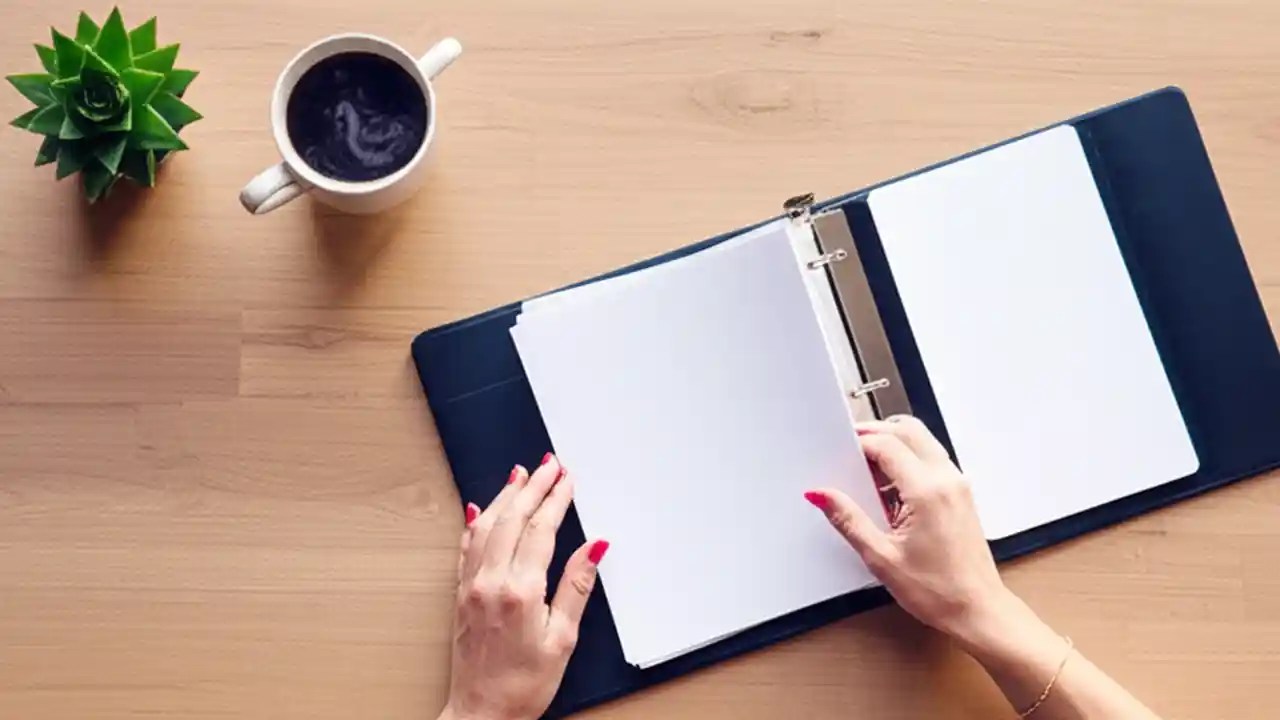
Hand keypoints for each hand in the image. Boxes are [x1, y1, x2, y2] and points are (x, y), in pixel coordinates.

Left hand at [441, 455, 608, 719]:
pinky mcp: (460, 595)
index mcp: (520, 590)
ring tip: (519, 475)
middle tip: (549, 465)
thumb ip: (576, 587)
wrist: (481, 714)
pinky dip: (477, 523)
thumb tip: (594, 548)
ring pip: (486, 527)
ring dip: (505, 497)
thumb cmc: (523, 685)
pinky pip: (467, 547)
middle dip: (533, 488)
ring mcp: (471, 586)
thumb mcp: (563, 639)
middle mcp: (491, 582)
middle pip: (513, 519)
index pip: (541, 530)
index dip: (556, 500)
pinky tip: (481, 510)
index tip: (567, 480)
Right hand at [804, 417, 1013, 647]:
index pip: (886, 444)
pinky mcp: (961, 494)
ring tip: (870, 475)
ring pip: (923, 441)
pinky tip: (891, 490)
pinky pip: (932, 460)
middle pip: (908, 430)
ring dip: (894, 445)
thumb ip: (848, 519)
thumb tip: (823, 496)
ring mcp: (958, 485)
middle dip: (876, 433)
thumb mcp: (881, 557)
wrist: (978, 610)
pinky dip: (909, 461)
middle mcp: (947, 481)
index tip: (839, 452)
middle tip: (851, 450)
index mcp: (927, 492)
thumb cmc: (940, 592)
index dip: (858, 443)